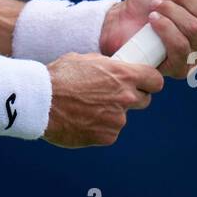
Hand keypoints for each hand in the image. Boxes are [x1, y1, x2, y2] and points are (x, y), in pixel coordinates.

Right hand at [42, 52, 163, 147]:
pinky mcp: (107, 137)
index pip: (156, 80)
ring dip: (110, 114)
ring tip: (85, 108)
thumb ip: (105, 66)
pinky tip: (81, 120)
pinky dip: (99, 128)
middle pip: (144, 100)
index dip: (150, 82)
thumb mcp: (84, 60)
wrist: (40, 102)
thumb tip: (112, 67)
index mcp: (122, 74)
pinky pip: (109, 131)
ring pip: (122, 117)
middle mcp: (125, 97)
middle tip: (112, 96)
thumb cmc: (58, 77)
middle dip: (132, 98)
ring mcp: (117, 119)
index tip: (144, 83)